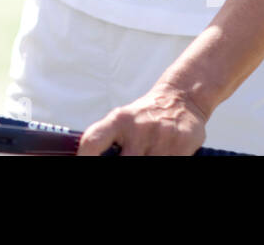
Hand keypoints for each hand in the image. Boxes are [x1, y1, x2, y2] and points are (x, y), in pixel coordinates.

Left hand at [77, 82, 207, 155]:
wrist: (182, 98)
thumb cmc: (146, 116)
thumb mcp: (124, 120)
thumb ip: (109, 139)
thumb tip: (87, 156)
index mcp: (118, 120)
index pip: (93, 141)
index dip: (84, 156)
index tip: (81, 161)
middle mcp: (138, 128)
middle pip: (122, 161)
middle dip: (119, 166)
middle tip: (123, 159)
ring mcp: (160, 138)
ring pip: (146, 165)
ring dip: (144, 165)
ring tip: (144, 155)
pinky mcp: (182, 146)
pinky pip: (169, 164)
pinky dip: (163, 164)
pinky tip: (160, 157)